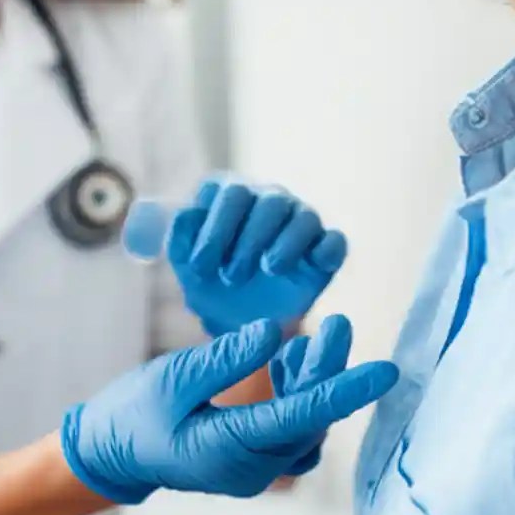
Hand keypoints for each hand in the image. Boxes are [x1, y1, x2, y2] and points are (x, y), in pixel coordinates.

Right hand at [61, 318, 396, 503]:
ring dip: (317, 378)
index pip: (300, 417)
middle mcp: (252, 467)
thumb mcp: (172, 379)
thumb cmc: (134, 414)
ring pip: (305, 421)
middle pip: (310, 417)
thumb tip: (274, 332)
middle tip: (340, 323)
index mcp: (230, 450)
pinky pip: (291, 424)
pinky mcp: (252, 453)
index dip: (345, 391)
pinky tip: (292, 355)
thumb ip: (224, 358)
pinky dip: (298, 389)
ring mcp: (254, 465)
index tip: (385, 371)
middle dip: (331, 371)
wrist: (110, 453)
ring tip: (323, 331)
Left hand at [170, 179, 347, 335]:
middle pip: (269, 202)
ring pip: (305, 217)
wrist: (241, 321)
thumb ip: (179, 238)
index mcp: (232, 195)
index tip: (201, 268)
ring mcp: (300, 222)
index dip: (216, 230)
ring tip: (269, 269)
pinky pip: (335, 242)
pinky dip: (328, 250)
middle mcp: (268, 200)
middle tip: (232, 278)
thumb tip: (189, 214)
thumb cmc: (210, 282)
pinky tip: (315, 265)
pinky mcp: (324, 250)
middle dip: (249, 240)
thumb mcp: (186, 265)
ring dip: (287, 243)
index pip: (230, 193)